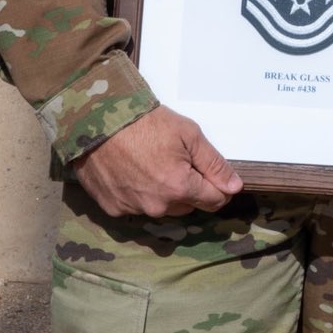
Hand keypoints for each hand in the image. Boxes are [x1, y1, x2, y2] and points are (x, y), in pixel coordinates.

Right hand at [71, 107, 242, 219]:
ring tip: (153, 164)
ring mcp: (133, 209)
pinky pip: (137, 206)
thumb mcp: (190, 135)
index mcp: (180, 188)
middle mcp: (157, 206)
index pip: (214, 201)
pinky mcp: (113, 208)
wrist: (97, 122)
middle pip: (188, 205)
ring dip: (165, 192)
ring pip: (163, 207)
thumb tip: (235, 187)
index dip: (220, 187)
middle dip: (191, 187)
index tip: (213, 174)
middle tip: (178, 160)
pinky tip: (134, 172)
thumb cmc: (146, 123)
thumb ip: (214, 164)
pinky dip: (140, 193)